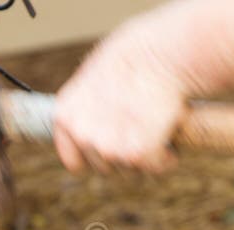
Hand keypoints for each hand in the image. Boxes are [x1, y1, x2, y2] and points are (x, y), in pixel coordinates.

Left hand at [53, 19, 188, 173]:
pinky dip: (165, 157)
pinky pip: (154, 167)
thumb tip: (96, 131)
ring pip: (128, 171)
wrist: (159, 53)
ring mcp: (106, 146)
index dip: (96, 156)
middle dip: (124, 156)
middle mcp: (80, 134)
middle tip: (142, 130)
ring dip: (144, 158)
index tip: (114, 147)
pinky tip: (168, 132)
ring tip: (154, 127)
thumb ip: (88, 111)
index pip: (73, 160)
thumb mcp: (95, 81)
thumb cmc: (133, 59)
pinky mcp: (134, 153)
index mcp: (65, 116)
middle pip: (104, 167)